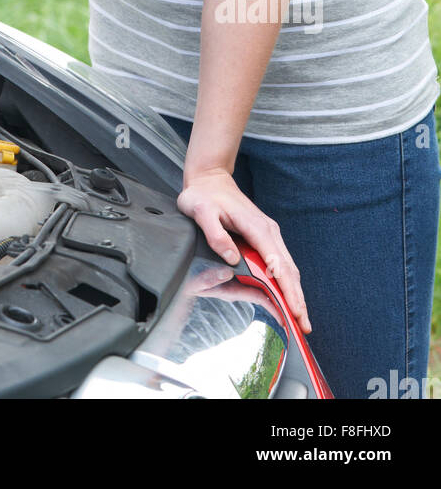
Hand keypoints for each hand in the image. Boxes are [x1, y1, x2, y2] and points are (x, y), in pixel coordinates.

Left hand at [176, 167, 311, 334]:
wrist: (210, 179)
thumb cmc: (204, 195)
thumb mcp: (201, 212)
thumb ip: (215, 235)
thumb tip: (232, 257)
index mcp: (257, 227)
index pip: (277, 264)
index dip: (287, 289)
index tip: (296, 310)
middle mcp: (268, 231)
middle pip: (289, 270)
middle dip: (297, 298)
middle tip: (304, 326)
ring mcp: (269, 234)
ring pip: (287, 267)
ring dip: (295, 293)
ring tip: (300, 319)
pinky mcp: (265, 237)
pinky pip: (280, 263)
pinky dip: (287, 282)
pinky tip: (287, 297)